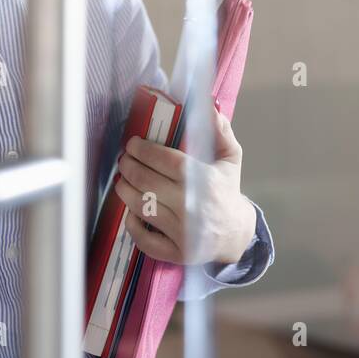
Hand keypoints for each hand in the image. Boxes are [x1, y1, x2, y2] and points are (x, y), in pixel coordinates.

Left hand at [113, 106, 256, 265]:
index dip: (143, 149)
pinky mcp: (175, 252)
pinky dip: (132, 224)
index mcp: (203, 180)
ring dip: (125, 190)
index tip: (133, 143)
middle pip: (146, 181)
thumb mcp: (231, 158)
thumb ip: (220, 131)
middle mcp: (190, 206)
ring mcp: (181, 232)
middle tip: (124, 159)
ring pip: (140, 207)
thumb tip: (209, 105)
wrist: (235, 234)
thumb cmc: (227, 191)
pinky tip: (131, 210)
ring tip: (123, 180)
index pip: (165, 160)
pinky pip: (143, 238)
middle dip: (129, 166)